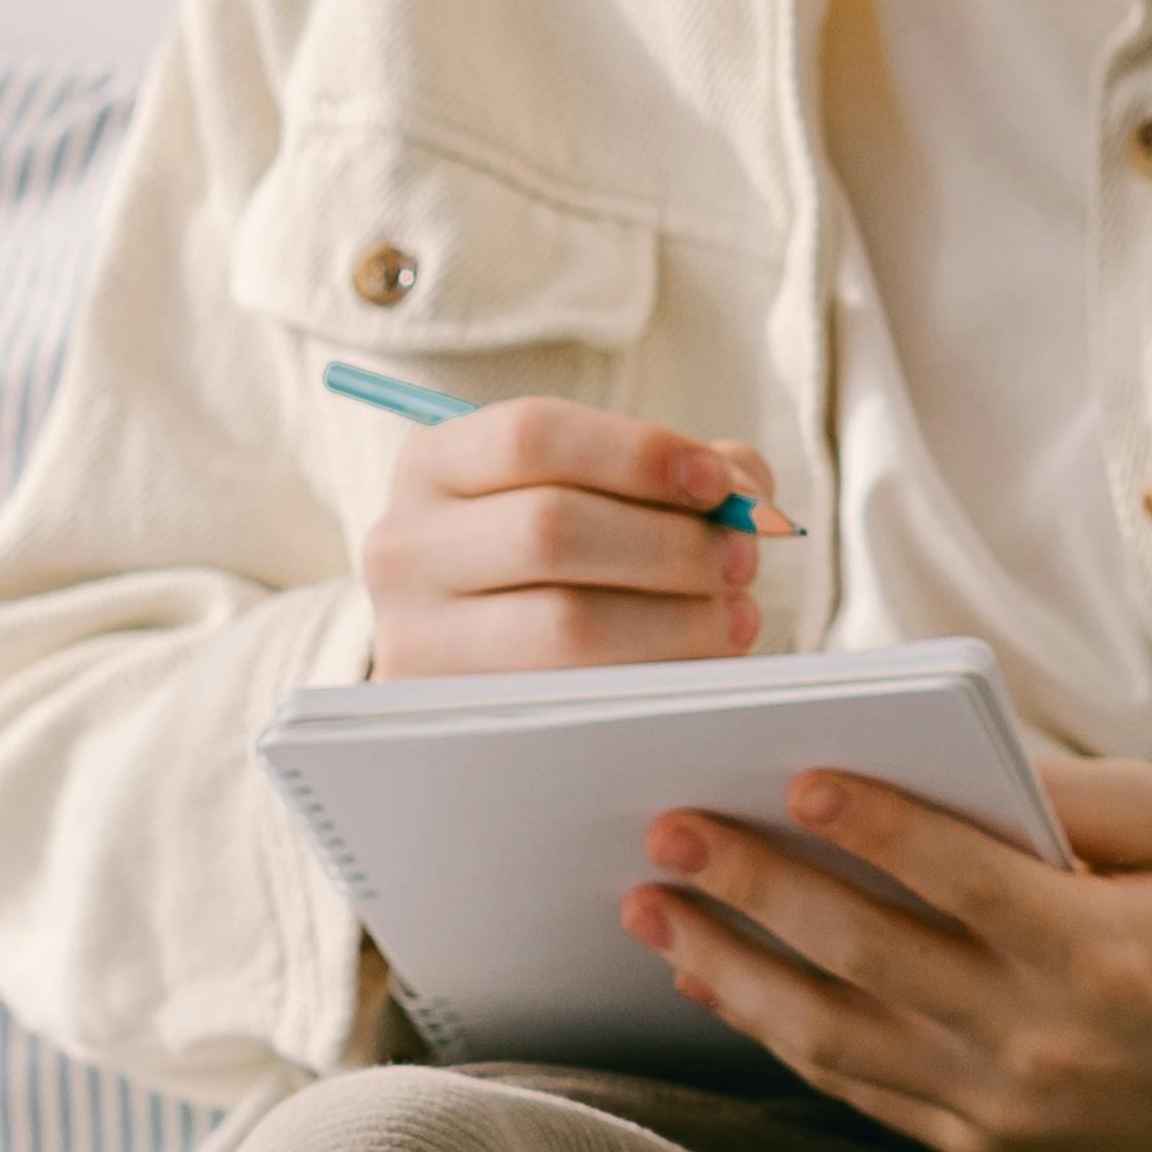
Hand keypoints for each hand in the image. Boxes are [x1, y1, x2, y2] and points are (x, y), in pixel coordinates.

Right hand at [360, 399, 779, 677]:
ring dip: (677, 618)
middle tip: (743, 558)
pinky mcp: (452, 715)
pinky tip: (701, 664)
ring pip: (564, 623)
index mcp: (434, 465)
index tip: (717, 481)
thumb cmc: (551, 563)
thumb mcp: (591, 494)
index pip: (531, 435)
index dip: (637, 453)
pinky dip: (654, 676)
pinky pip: (572, 698)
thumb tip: (747, 490)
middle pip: (550, 528)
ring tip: (736, 615)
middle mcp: (404, 547)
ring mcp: (415, 637)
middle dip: (670, 543)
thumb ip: (676, 475)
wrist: (477, 664)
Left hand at [624, 747, 1151, 1151]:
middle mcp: (1042, 1039)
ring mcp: (1003, 1105)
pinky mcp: (981, 1145)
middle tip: (667, 828)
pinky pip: (856, 1087)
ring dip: (730, 970)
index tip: (795, 770)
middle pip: (868, 955)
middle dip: (755, 888)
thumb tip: (942, 753)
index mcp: (1099, 949)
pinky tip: (716, 980)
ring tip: (650, 910)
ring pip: (836, 1035)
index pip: (963, 877)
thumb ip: (1071, 791)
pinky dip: (777, 1032)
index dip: (877, 825)